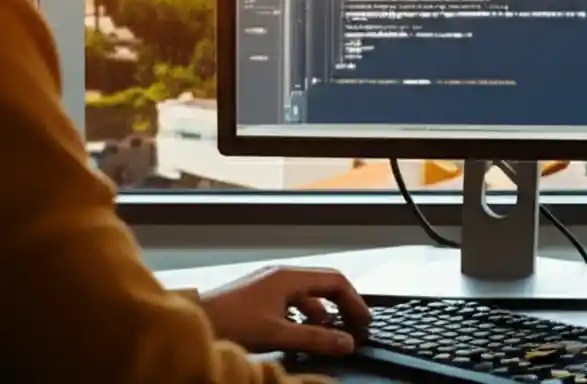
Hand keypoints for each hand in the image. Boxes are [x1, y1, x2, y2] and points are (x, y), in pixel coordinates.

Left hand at [197, 266, 372, 356]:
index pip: (335, 281)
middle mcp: (281, 275)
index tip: (363, 322)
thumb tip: (346, 343)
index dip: (354, 302)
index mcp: (289, 277)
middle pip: (324, 286)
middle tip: (353, 328)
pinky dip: (303, 318)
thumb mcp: (277, 334)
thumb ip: (314, 339)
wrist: (190, 322)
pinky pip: (291, 303)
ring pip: (307, 296)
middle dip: (342, 307)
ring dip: (322, 315)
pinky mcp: (258, 296)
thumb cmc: (229, 322)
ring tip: (328, 337)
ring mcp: (268, 284)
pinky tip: (300, 335)